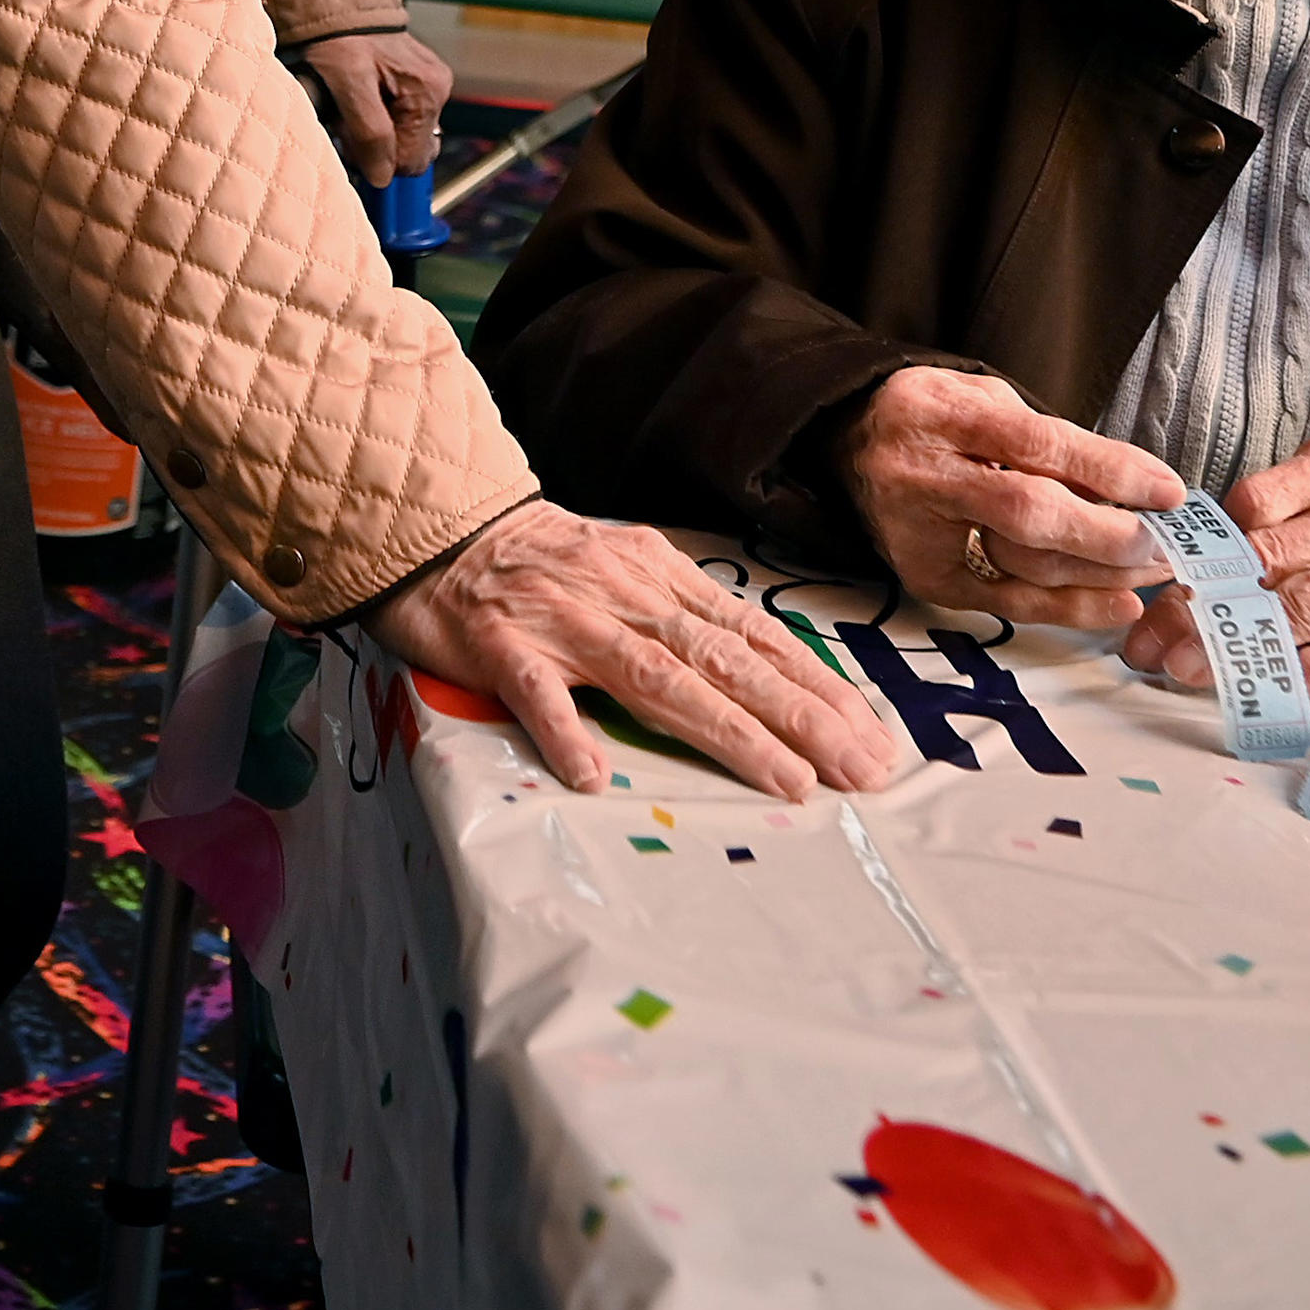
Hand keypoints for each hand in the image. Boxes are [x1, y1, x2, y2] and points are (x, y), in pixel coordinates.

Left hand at [300, 28, 448, 186]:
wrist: (335, 2)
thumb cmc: (340, 37)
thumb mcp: (348, 85)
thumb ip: (369, 133)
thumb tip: (382, 176)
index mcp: (428, 93)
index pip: (411, 161)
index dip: (377, 159)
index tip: (350, 138)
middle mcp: (436, 90)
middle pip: (409, 149)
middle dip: (376, 145)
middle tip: (347, 120)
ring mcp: (429, 85)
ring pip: (403, 135)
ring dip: (374, 131)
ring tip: (349, 106)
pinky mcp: (417, 81)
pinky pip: (400, 117)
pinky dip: (377, 115)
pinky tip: (358, 98)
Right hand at [364, 500, 901, 801]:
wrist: (440, 528)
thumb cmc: (541, 564)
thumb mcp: (626, 572)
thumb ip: (684, 617)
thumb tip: (767, 670)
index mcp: (660, 575)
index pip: (753, 635)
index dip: (816, 686)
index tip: (869, 735)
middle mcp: (624, 593)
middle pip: (725, 660)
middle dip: (802, 717)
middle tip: (861, 769)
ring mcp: (563, 619)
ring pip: (655, 677)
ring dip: (726, 731)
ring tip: (785, 780)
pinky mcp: (500, 646)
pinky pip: (535, 693)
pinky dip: (564, 731)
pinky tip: (591, 775)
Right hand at [833, 365, 1185, 627]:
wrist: (850, 444)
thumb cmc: (933, 418)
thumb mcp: (983, 398)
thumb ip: (1045, 438)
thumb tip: (1128, 485)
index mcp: (940, 415)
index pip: (1036, 445)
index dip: (1107, 470)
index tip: (1166, 489)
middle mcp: (924, 476)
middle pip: (1029, 513)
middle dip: (1109, 534)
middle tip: (1166, 540)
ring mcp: (921, 534)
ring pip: (1024, 564)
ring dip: (1102, 573)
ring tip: (1155, 566)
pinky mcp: (928, 578)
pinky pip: (1008, 603)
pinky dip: (1069, 608)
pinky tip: (1118, 603)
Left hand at [1116, 422, 1309, 708]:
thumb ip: (1287, 502)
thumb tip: (1194, 549)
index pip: (1255, 499)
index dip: (1201, 547)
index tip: (1153, 581)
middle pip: (1269, 557)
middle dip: (1198, 602)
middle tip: (1146, 640)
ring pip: (1309, 605)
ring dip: (1240, 643)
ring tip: (1185, 669)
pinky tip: (1274, 690)